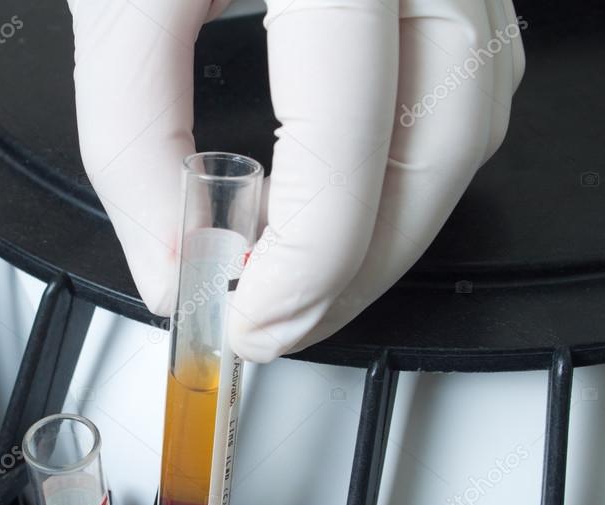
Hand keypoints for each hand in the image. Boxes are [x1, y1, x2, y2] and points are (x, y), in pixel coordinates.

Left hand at [68, 0, 524, 361]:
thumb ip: (131, 140)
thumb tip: (174, 260)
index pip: (355, 126)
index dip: (312, 255)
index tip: (257, 317)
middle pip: (445, 143)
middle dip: (362, 265)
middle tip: (281, 321)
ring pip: (473, 124)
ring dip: (393, 227)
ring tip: (307, 277)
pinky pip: (470, 85)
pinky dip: (411, 165)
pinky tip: (349, 197)